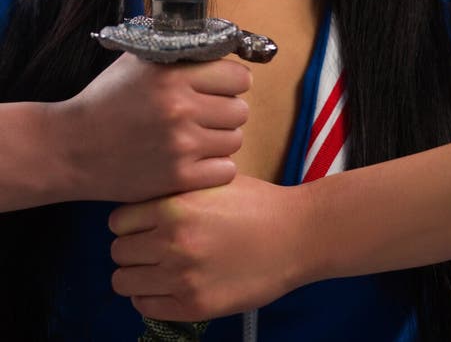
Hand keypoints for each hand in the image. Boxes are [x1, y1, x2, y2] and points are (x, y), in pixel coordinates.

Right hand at [55, 52, 251, 201]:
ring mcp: (181, 145)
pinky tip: (194, 159)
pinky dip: (214, 167)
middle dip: (225, 110)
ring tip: (195, 136)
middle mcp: (180, 108)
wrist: (71, 148)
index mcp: (173, 75)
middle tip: (204, 114)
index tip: (219, 87)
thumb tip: (218, 44)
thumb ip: (179, 52)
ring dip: (220, 138)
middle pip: (240, 110)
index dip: (230, 81)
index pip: (238, 77)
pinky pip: (226, 170)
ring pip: (235, 140)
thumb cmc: (105, 100)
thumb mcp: (138, 62)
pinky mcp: (178, 178)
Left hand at [109, 174, 312, 321]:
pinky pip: (146, 306)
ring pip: (123, 282)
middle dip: (131, 247)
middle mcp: (172, 243)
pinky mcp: (194, 306)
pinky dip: (151, 296)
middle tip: (151, 245)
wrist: (295, 235)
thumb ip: (174, 192)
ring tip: (158, 266)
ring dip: (137, 273)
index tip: (143, 222)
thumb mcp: (211, 182)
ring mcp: (182, 278)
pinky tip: (170, 284)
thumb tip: (139, 203)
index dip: (129, 221)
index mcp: (173, 207)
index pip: (118, 220)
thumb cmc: (256, 203)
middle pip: (118, 251)